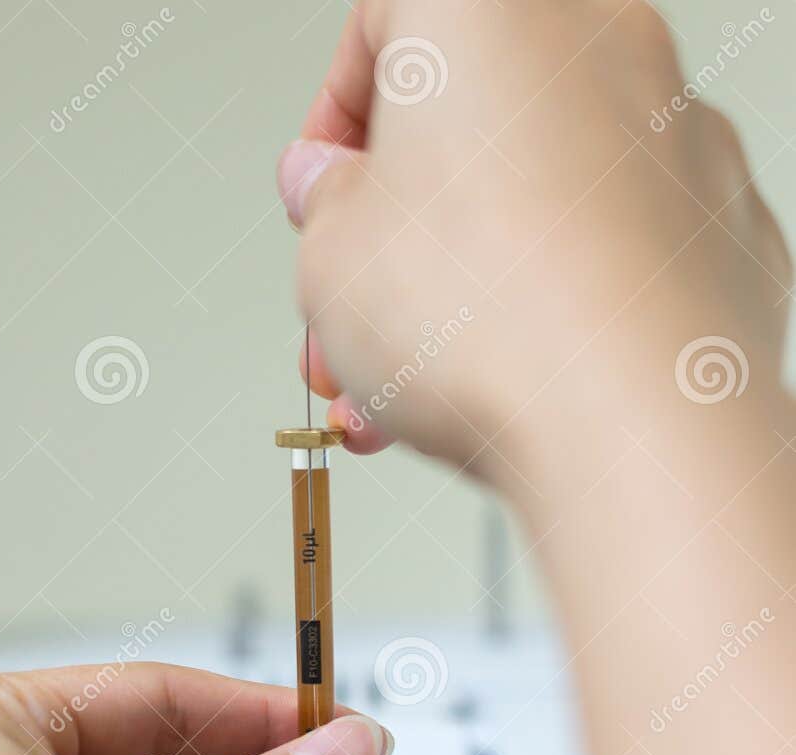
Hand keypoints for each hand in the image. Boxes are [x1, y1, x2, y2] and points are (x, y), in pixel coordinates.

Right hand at [277, 1, 790, 488]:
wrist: (632, 426)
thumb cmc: (498, 323)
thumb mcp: (331, 259)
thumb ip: (324, 205)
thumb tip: (335, 192)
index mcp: (490, 8)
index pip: (382, 25)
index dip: (333, 125)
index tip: (323, 195)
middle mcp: (600, 45)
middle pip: (469, 127)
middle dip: (397, 232)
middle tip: (358, 302)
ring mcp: (675, 135)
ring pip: (539, 197)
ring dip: (462, 284)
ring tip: (412, 377)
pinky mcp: (717, 227)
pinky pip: (609, 251)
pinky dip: (554, 303)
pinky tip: (504, 377)